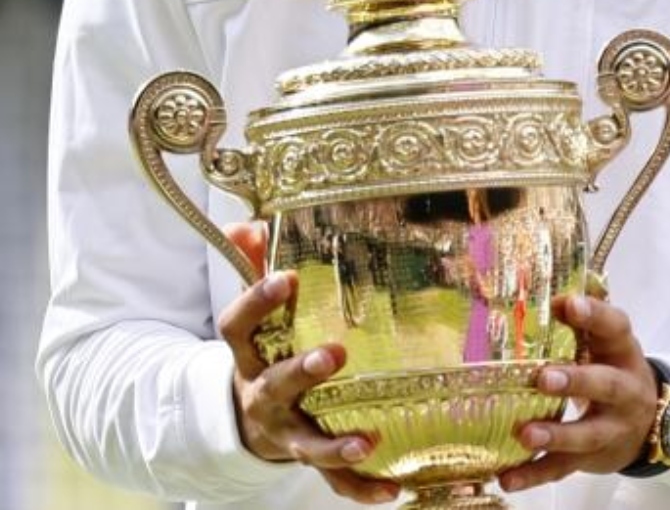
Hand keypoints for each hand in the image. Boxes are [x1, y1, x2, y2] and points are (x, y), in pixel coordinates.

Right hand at [217, 222, 397, 503]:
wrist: (244, 420)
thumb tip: (246, 222)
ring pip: (305, 443)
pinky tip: (395, 491)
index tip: (287, 278)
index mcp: (248, 354)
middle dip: (302, 372)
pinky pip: (334, 480)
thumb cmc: (263, 350)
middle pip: (275, 386)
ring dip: (334, 446)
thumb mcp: (253, 314)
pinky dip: (363, 487)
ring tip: (367, 441)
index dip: (257, 300)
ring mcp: (285, 431)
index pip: (238, 325)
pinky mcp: (309, 457)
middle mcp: (262, 396)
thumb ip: (250, 267)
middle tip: (334, 354)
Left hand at [499, 293, 659, 493]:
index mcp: (623, 352)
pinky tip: (508, 478)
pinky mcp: (592, 458)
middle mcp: (624, 390)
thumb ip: (583, 322)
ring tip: (526, 434)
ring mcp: (611, 427)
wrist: (650, 426)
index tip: (569, 304)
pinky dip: (535, 474)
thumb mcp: (606, 346)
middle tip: (543, 377)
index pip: (616, 328)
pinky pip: (564, 468)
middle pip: (606, 384)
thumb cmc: (614, 372)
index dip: (595, 315)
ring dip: (557, 434)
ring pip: (587, 433)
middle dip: (576, 381)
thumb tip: (549, 292)